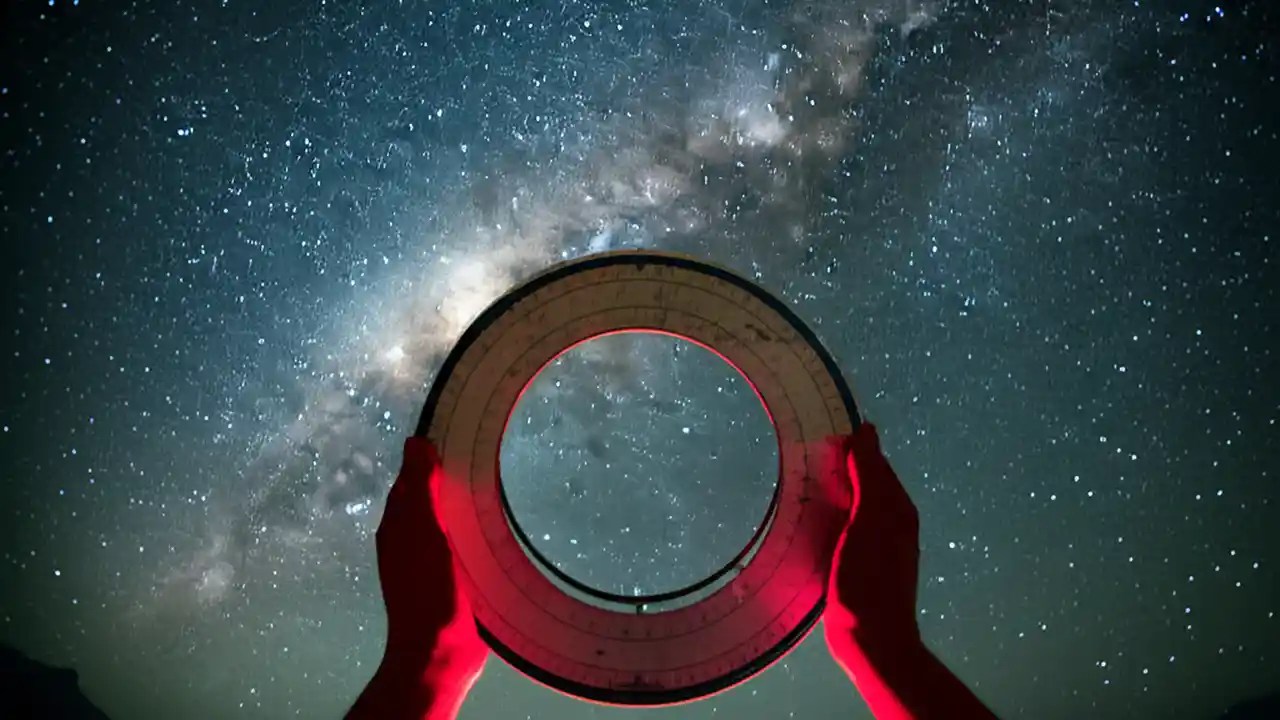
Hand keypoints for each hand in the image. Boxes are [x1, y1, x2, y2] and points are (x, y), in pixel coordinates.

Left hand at [348, 437, 486, 719]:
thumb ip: (420, 488)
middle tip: (488, 454)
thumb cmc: (426, 589)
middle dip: (452, 477)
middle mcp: (411, 541)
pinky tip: (501, 527)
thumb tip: (415, 443)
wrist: (440, 650)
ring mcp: (433, 562)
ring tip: (502, 483)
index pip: (411, 479)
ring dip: (469, 505)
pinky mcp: (456, 579)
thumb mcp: (422, 531)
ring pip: (451, 521)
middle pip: (432, 498)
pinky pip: (466, 544)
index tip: (461, 432)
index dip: (430, 456)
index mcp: (397, 527)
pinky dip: (479, 530)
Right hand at [825, 422, 920, 647]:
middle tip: (805, 452)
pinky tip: (810, 518)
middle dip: (841, 465)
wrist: (870, 637)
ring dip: (833, 490)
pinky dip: (830, 515)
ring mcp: (878, 545)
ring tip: (802, 480)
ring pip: (854, 504)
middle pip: (866, 482)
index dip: (852, 445)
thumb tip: (866, 431)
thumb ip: (868, 476)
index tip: (819, 431)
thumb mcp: (867, 520)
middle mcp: (893, 522)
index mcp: (898, 508)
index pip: (876, 462)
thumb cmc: (869, 577)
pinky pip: (845, 526)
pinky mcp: (860, 563)